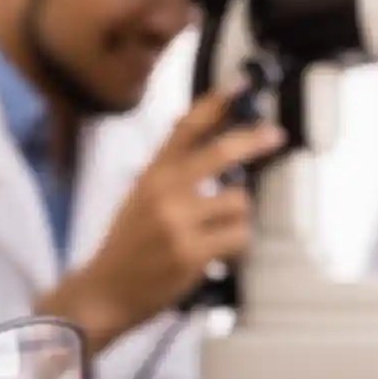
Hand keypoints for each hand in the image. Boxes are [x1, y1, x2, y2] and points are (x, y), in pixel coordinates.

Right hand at [41, 91, 284, 353]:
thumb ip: (169, 171)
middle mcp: (164, 192)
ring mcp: (178, 222)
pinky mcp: (192, 253)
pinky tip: (220, 255)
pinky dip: (237, 247)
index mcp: (152, 175)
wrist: (103, 292)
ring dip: (238, 219)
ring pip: (239, 202)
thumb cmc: (125, 248)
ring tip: (219, 234)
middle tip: (274, 136)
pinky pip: (239, 237)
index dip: (216, 103)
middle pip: (220, 152)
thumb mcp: (139, 197)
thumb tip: (210, 145)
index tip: (240, 86)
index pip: (185, 128)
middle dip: (254, 141)